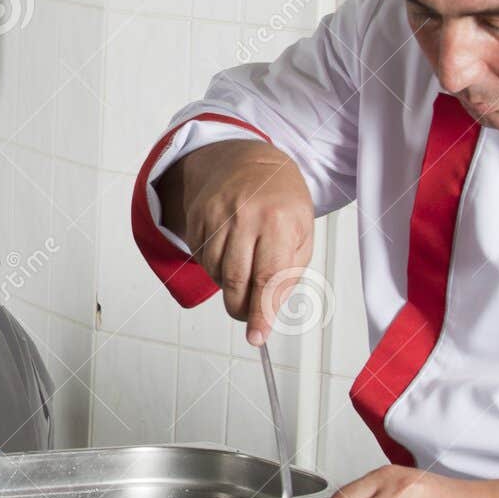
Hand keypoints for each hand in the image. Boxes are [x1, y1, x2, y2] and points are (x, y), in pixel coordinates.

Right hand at [156, 139, 313, 345]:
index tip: (257, 336)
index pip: (268, 278)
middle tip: (246, 316)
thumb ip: (289, 274)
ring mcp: (217, 213)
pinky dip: (213, 266)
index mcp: (279, 221)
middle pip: (236, 280)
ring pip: (215, 271)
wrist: (248, 160)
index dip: (262, 313)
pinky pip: (200, 256)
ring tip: (242, 271)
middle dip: (241, 307)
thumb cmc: (281, 200)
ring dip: (228, 285)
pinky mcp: (197, 215)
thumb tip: (270, 311)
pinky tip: (227, 253)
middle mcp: (245, 215)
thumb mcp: (301, 233)